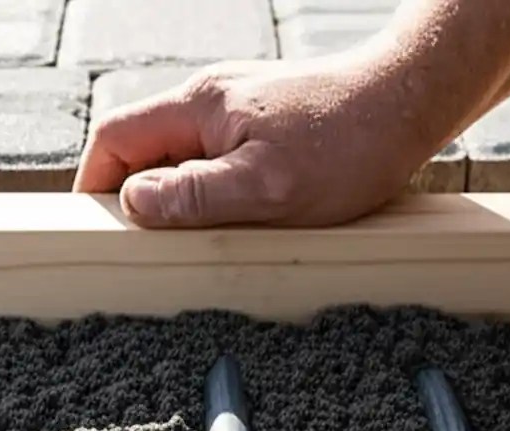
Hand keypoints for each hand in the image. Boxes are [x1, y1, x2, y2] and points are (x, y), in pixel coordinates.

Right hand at [72, 53, 440, 228]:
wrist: (413, 101)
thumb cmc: (349, 143)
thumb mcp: (268, 185)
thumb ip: (197, 195)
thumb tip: (135, 203)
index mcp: (198, 106)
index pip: (115, 138)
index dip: (96, 185)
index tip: (97, 229)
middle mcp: (211, 101)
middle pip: (146, 149)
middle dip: (140, 199)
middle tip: (150, 250)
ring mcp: (240, 111)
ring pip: (185, 159)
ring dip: (183, 200)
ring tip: (202, 243)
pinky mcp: (268, 126)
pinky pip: (222, 161)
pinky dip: (218, 193)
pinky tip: (244, 222)